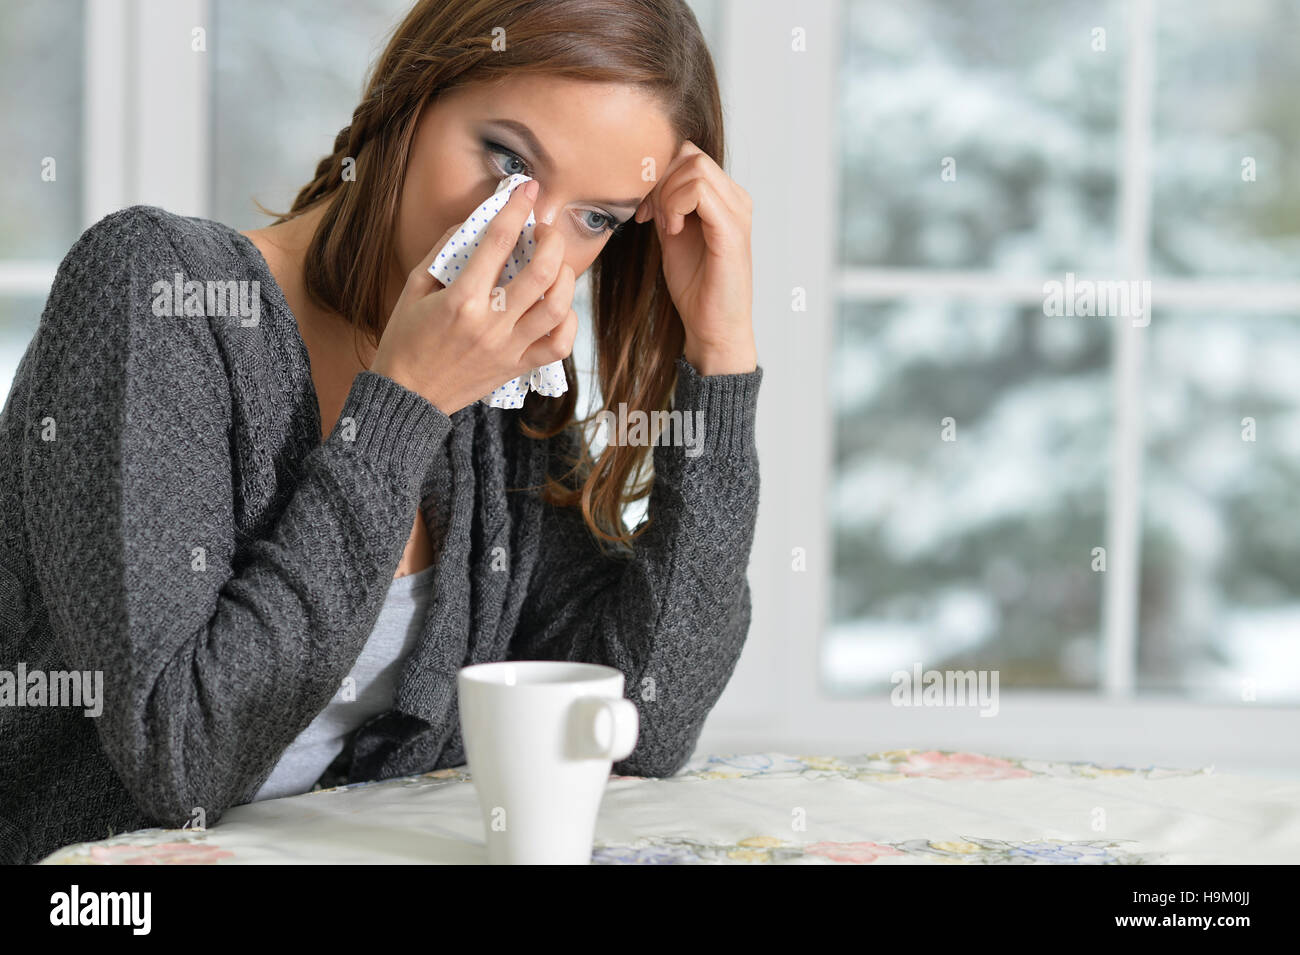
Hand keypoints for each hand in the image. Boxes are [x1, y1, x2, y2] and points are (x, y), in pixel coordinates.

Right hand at [372, 182, 578, 414]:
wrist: (407, 396)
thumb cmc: (405, 340)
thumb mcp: (413, 288)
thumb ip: (444, 252)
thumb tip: (476, 222)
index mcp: (460, 300)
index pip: (497, 242)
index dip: (515, 207)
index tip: (527, 189)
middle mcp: (490, 323)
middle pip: (541, 272)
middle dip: (551, 240)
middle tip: (544, 231)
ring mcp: (508, 348)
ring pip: (557, 307)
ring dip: (564, 277)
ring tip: (556, 265)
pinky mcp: (517, 368)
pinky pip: (558, 345)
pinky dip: (567, 321)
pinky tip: (557, 307)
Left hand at [634, 140, 755, 373]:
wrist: (714, 327)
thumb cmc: (697, 287)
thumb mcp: (673, 235)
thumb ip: (666, 206)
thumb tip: (646, 182)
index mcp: (725, 197)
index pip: (688, 155)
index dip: (659, 174)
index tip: (645, 210)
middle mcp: (737, 199)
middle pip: (689, 155)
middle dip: (660, 181)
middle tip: (651, 216)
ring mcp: (738, 212)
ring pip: (694, 167)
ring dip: (666, 195)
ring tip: (665, 226)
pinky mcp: (732, 230)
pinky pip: (699, 191)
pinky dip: (675, 206)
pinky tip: (673, 231)